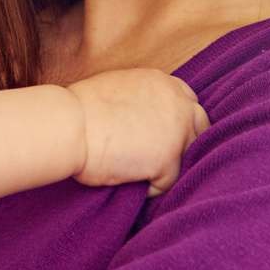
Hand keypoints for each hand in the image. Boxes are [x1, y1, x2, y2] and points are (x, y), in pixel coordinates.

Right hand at [67, 70, 209, 196]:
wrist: (69, 125)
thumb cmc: (80, 109)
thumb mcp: (119, 88)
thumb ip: (142, 98)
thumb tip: (144, 117)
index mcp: (162, 82)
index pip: (188, 100)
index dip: (178, 121)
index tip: (163, 135)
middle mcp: (177, 102)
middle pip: (200, 127)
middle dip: (184, 144)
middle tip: (157, 158)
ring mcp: (176, 131)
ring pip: (189, 157)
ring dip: (169, 166)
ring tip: (140, 170)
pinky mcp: (168, 159)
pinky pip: (168, 183)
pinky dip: (151, 188)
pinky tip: (130, 181)